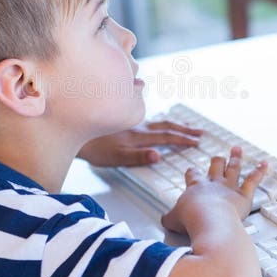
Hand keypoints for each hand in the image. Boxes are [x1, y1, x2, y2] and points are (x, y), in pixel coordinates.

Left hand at [77, 119, 201, 167]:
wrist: (75, 129)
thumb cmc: (94, 148)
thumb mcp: (116, 157)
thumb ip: (138, 156)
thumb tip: (159, 155)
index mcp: (139, 136)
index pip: (166, 136)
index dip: (183, 139)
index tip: (197, 142)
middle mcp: (137, 126)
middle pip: (166, 126)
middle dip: (184, 129)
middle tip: (200, 132)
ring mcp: (131, 122)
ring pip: (158, 121)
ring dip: (175, 124)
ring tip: (187, 125)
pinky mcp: (124, 121)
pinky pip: (149, 119)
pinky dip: (160, 121)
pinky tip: (157, 120)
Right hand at [161, 147, 266, 234]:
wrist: (207, 220)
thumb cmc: (191, 219)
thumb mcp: (172, 219)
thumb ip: (169, 218)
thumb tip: (164, 221)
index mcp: (195, 187)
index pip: (193, 176)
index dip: (192, 173)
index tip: (192, 171)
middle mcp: (213, 183)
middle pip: (215, 166)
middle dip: (217, 161)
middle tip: (218, 157)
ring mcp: (229, 187)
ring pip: (233, 168)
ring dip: (236, 158)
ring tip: (237, 150)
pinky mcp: (243, 195)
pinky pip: (253, 180)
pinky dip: (259, 171)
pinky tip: (264, 164)